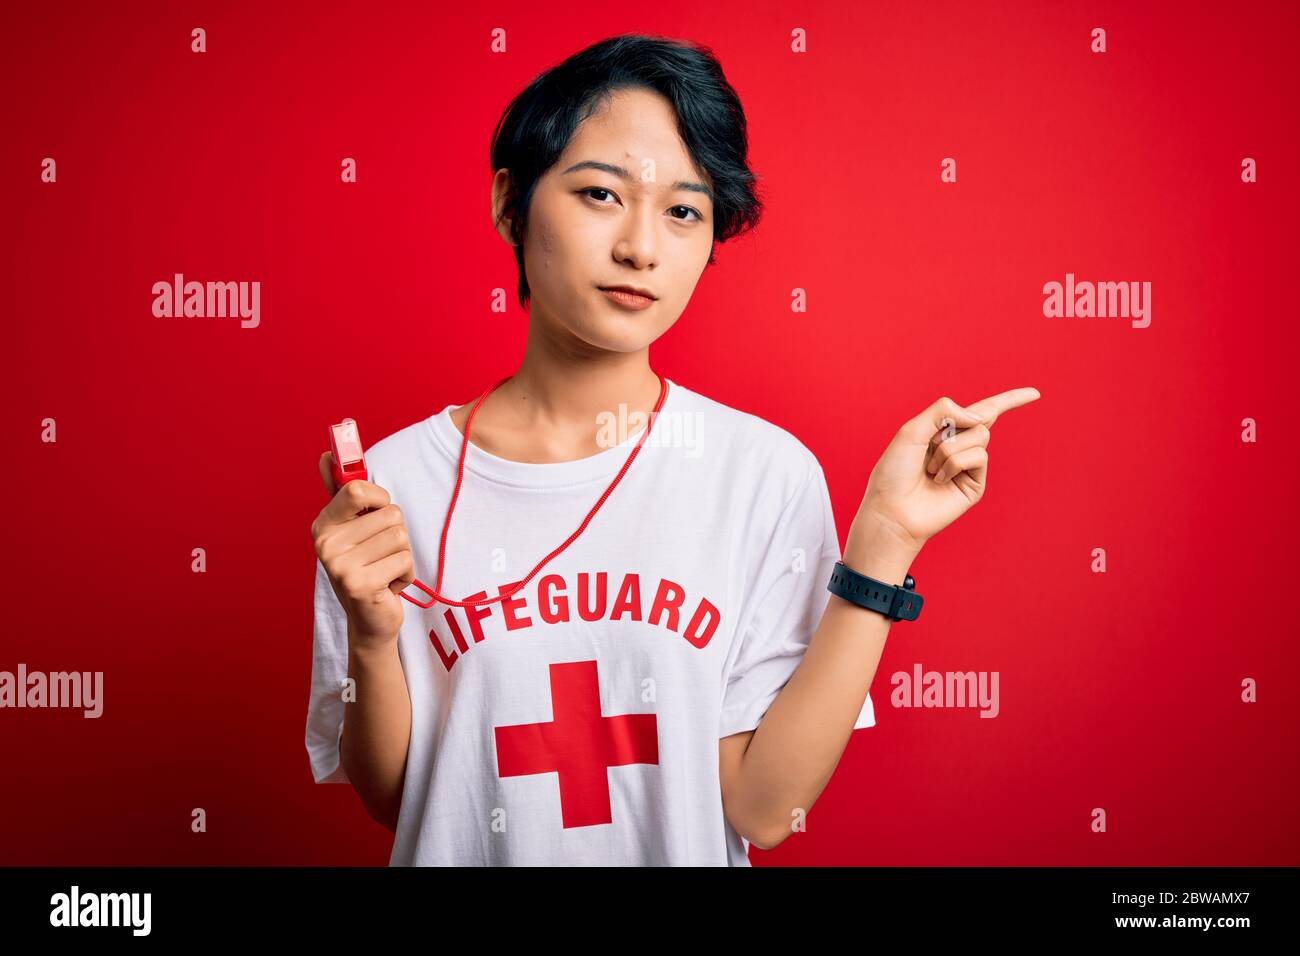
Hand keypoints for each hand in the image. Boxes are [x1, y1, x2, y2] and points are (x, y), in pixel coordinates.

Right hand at [311, 451, 416, 648]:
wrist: (370, 619)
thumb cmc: (366, 566)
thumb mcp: (352, 528)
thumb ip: (342, 492)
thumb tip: (327, 455)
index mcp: (323, 525)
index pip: (358, 490)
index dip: (380, 498)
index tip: (375, 513)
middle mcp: (326, 544)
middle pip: (390, 514)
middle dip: (396, 533)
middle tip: (379, 554)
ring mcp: (340, 566)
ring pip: (401, 537)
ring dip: (402, 555)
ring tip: (384, 570)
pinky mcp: (360, 585)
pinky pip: (405, 561)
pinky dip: (405, 574)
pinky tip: (388, 585)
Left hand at [857, 388, 1040, 550]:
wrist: (890, 508)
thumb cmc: (895, 471)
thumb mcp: (912, 430)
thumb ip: (944, 410)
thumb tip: (981, 416)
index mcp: (947, 431)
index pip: (985, 411)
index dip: (1010, 400)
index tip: (1035, 393)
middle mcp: (962, 447)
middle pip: (983, 419)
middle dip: (953, 428)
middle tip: (929, 449)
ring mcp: (971, 467)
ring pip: (980, 436)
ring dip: (949, 449)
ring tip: (930, 469)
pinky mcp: (976, 485)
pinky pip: (979, 456)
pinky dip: (955, 463)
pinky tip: (939, 479)